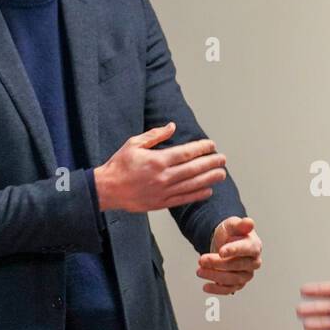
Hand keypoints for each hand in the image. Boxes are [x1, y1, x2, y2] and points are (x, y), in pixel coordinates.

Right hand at [93, 122, 227, 212]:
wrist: (107, 189)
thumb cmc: (119, 165)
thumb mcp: (133, 144)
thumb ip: (155, 135)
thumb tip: (172, 126)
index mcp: (157, 160)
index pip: (185, 153)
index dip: (201, 148)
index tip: (211, 145)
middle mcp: (163, 177)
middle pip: (193, 169)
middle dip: (211, 163)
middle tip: (223, 159)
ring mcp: (163, 191)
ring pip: (192, 185)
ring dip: (209, 179)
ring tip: (221, 174)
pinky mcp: (161, 203)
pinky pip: (184, 199)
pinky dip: (197, 195)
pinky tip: (208, 190)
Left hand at [197, 216, 261, 294]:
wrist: (226, 244)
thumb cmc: (232, 234)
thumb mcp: (234, 224)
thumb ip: (241, 224)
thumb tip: (249, 222)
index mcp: (254, 246)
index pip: (247, 249)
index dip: (234, 250)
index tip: (221, 251)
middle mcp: (253, 262)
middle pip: (238, 266)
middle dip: (218, 264)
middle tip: (202, 259)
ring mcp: (246, 274)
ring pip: (233, 279)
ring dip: (215, 276)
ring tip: (199, 271)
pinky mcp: (238, 284)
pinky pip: (229, 289)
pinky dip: (217, 289)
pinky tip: (205, 286)